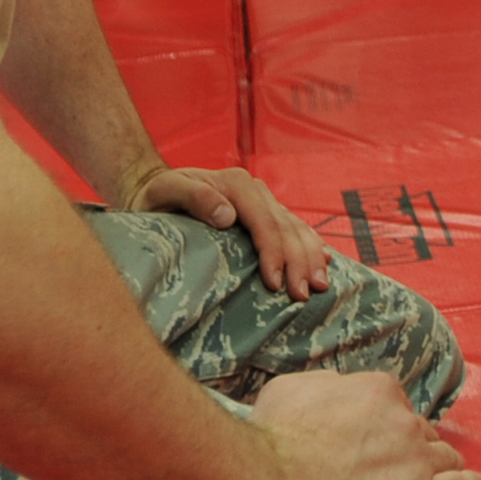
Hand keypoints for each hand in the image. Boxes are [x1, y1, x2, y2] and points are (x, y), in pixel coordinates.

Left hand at [133, 161, 334, 294]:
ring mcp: (264, 202)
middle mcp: (256, 190)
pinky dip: (312, 245)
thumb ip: (193, 197)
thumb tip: (228, 217)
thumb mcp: (165, 191)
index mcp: (236, 184)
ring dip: (311, 257)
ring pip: (297, 229)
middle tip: (304, 295)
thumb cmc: (156, 197)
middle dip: (298, 262)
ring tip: (320, 286)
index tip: (275, 284)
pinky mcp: (267, 214)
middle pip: (285, 228)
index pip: (263, 221)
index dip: (273, 252)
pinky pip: (296, 229)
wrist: (155, 190)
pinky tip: (325, 261)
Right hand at [246, 366, 480, 479]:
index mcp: (377, 391)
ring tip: (441, 477)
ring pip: (446, 457)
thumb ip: (324, 385)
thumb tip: (335, 389)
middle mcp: (402, 420)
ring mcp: (415, 459)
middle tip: (400, 466)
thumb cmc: (272, 439)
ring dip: (443, 465)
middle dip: (414, 446)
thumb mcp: (290, 389)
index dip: (388, 425)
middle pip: (422, 431)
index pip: (395, 405)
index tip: (378, 441)